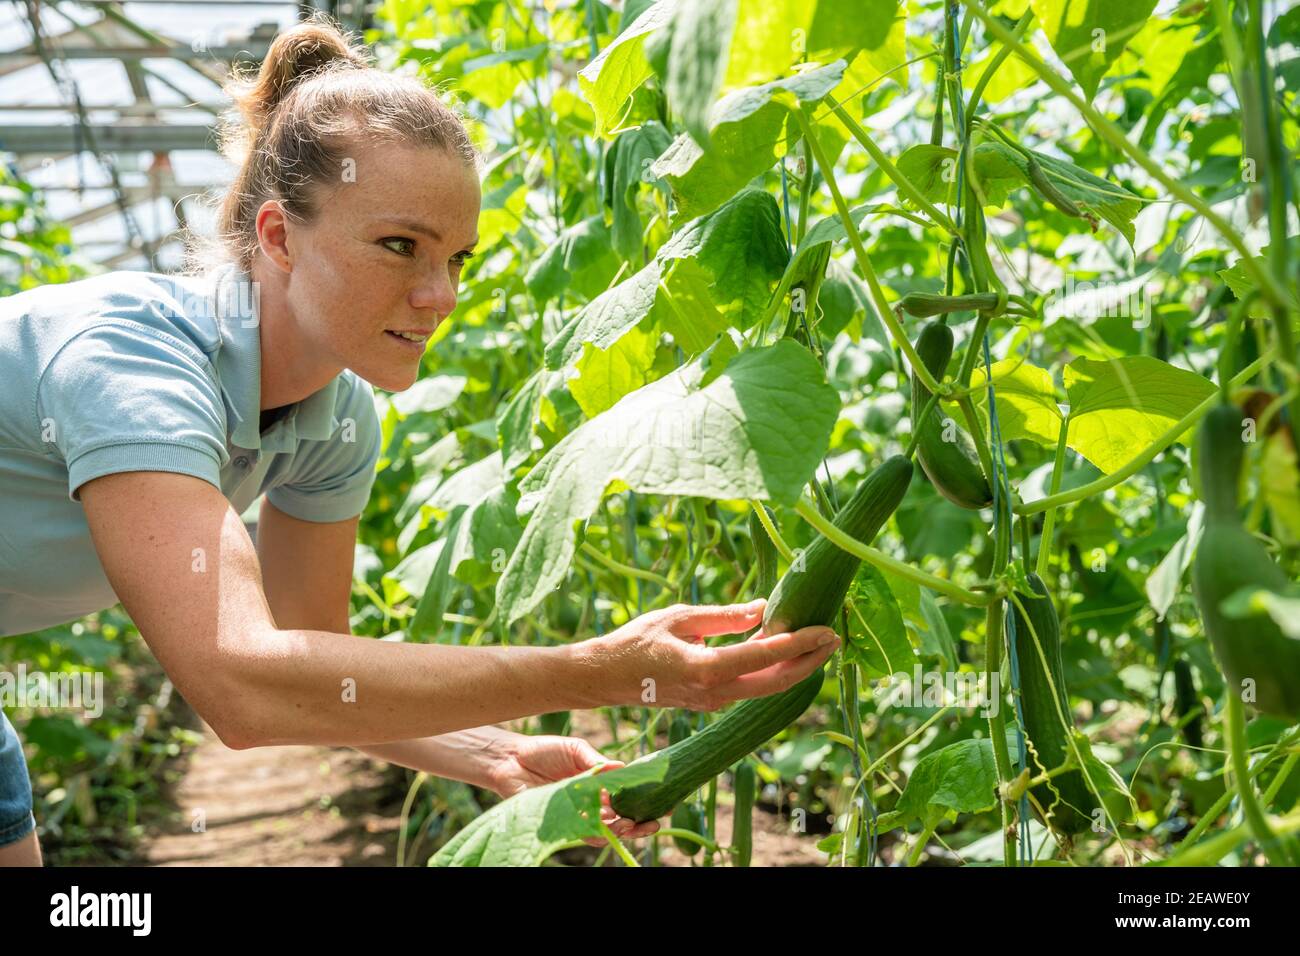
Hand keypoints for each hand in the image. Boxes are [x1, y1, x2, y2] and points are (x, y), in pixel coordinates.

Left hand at [483, 732, 658, 845]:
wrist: (512, 761)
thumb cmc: (545, 751)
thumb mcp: (575, 749)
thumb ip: (596, 762)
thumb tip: (622, 767)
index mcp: (602, 783)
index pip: (630, 796)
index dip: (648, 801)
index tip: (666, 803)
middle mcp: (594, 802)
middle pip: (623, 819)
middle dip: (640, 824)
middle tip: (653, 823)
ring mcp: (579, 814)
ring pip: (607, 831)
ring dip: (621, 830)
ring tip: (629, 824)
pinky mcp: (563, 823)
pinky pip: (583, 834)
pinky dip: (596, 832)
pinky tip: (605, 827)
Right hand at [588, 598, 839, 710]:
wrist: (604, 678)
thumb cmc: (635, 642)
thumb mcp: (681, 617)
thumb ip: (725, 617)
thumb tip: (764, 608)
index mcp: (706, 670)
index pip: (765, 657)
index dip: (799, 643)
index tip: (826, 630)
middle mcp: (715, 693)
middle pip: (776, 683)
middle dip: (809, 661)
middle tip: (834, 638)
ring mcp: (713, 702)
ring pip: (765, 688)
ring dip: (792, 666)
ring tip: (816, 641)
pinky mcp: (710, 701)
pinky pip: (749, 686)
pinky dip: (769, 669)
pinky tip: (781, 648)